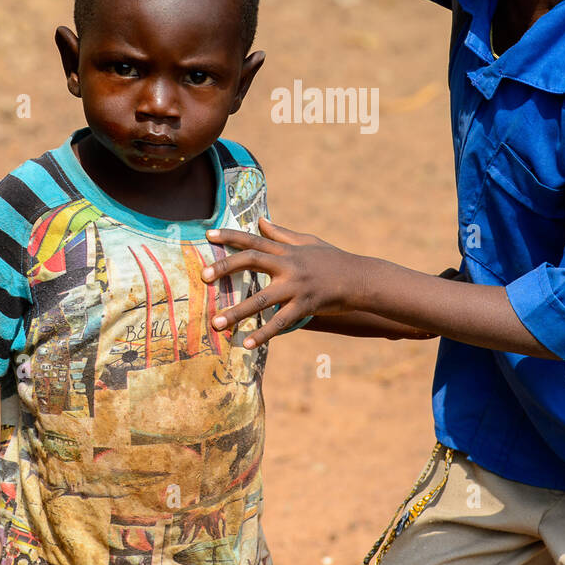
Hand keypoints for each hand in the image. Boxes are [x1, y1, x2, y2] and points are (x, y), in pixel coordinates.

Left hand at [202, 218, 359, 348]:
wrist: (360, 279)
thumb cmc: (333, 259)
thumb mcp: (307, 242)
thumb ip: (281, 234)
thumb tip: (259, 220)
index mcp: (286, 250)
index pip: (253, 240)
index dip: (230, 236)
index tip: (207, 235)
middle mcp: (289, 265)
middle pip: (252, 261)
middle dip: (226, 268)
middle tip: (203, 277)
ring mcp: (297, 286)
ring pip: (262, 299)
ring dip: (238, 311)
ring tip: (216, 324)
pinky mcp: (306, 306)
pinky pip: (281, 322)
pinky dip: (263, 333)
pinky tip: (247, 344)